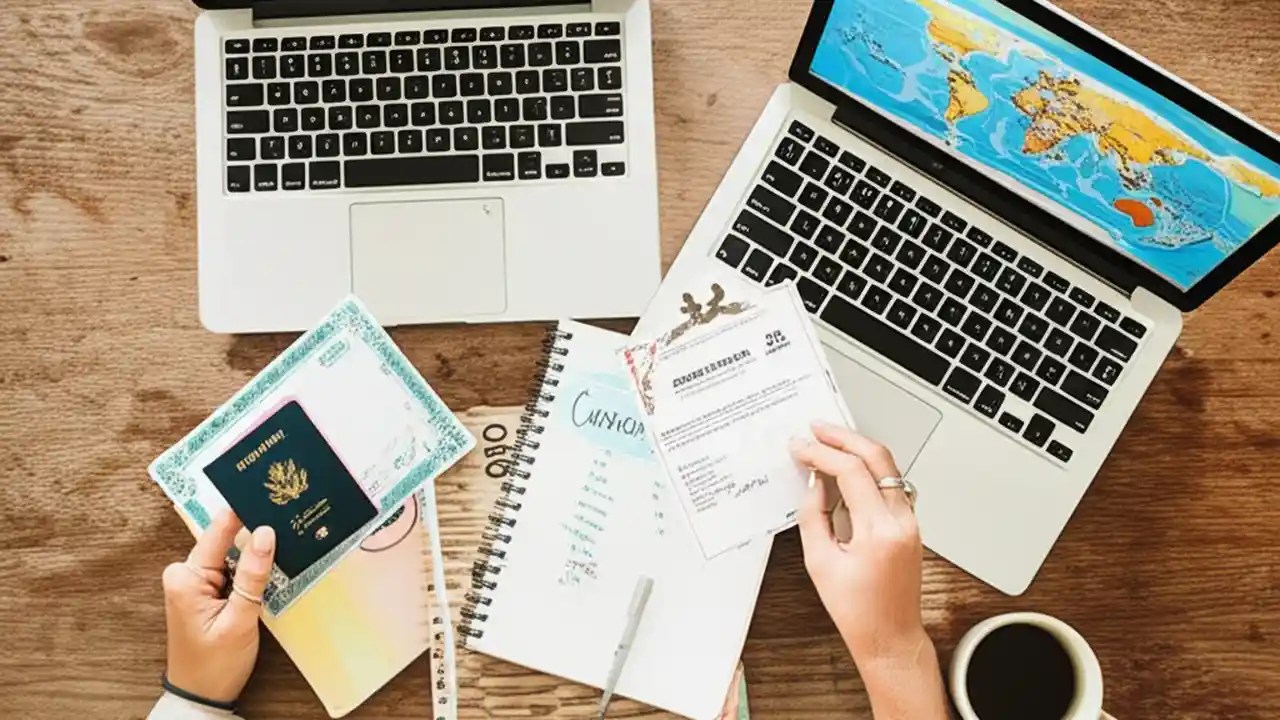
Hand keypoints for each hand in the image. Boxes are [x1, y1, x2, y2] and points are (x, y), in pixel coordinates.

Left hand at [161, 509, 275, 703]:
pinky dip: (252, 569)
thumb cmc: (214, 664)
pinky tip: (274, 565)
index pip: (218, 531)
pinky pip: (233, 569)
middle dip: (256, 533)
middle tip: (289, 517)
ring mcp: (196, 583)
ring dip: (257, 553)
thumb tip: (266, 533)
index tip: (271, 492)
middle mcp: (186, 574)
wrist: (201, 697)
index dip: (245, 511)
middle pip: (227, 540)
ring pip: (233, 554)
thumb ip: (253, 576)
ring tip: (289, 538)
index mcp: (186, 577)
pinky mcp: (207, 592)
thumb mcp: (239, 620)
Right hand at [791, 423, 946, 719]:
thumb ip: (813, 517)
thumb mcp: (819, 563)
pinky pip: (891, 484)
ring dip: (858, 449)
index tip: (799, 447)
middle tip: (817, 428)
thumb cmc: (857, 611)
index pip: (850, 471)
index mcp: (878, 531)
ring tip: (829, 442)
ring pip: (888, 467)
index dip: (821, 453)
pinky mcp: (910, 526)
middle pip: (877, 457)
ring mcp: (910, 522)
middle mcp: (901, 521)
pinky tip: (848, 468)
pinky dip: (869, 469)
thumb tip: (813, 484)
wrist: (890, 637)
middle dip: (844, 437)